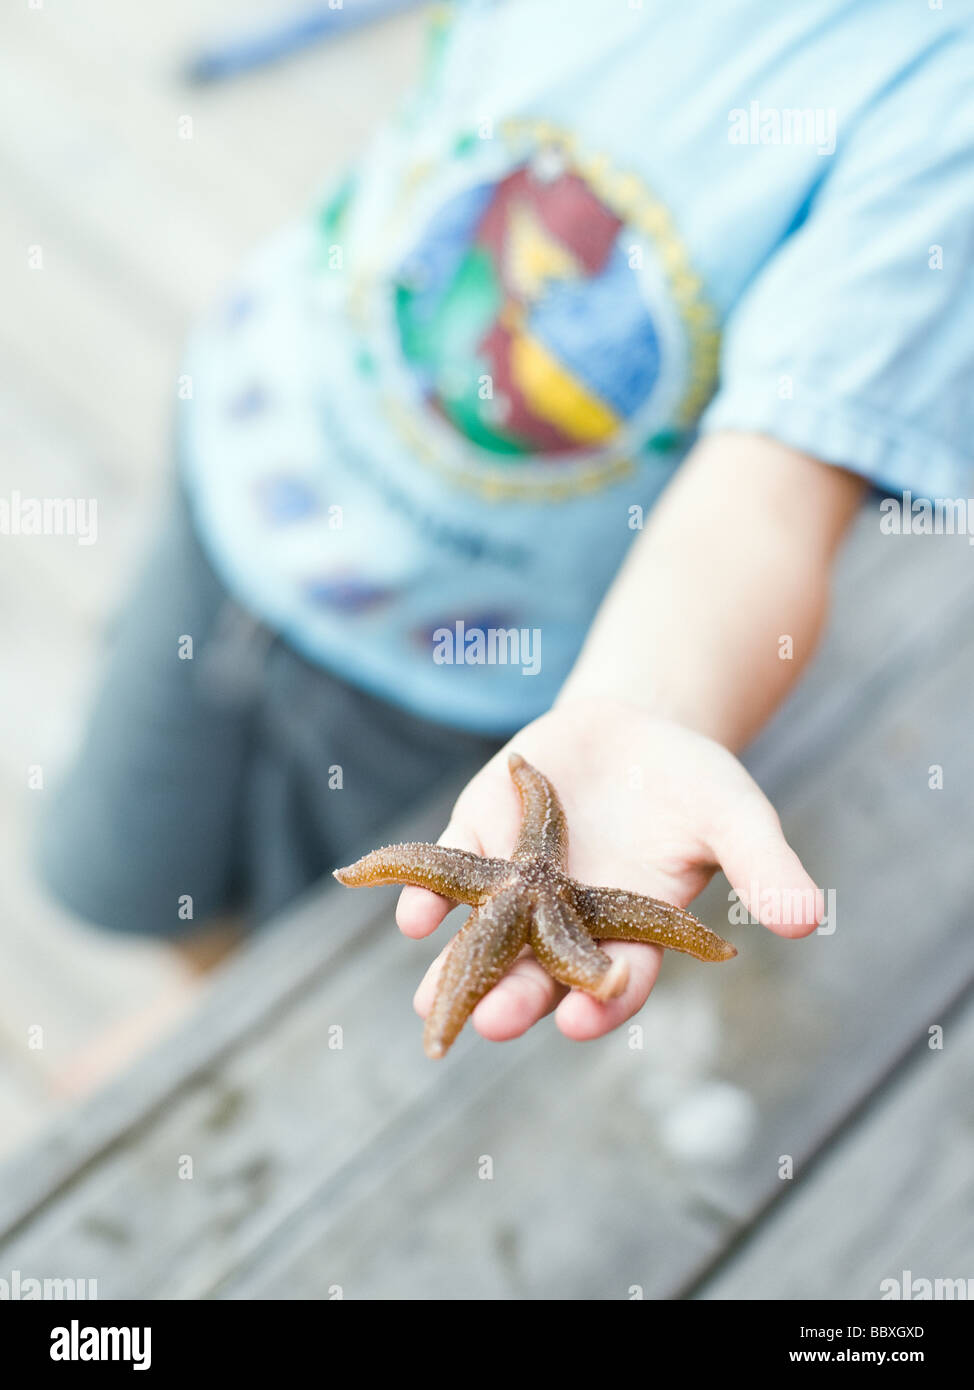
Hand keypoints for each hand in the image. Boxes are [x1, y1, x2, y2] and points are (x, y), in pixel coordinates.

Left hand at [398, 697, 821, 1044]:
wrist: (634, 727)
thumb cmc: (693, 782)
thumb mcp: (735, 814)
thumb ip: (764, 866)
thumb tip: (807, 919)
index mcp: (631, 929)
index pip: (616, 979)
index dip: (601, 1002)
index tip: (583, 1021)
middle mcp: (567, 920)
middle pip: (539, 972)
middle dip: (516, 999)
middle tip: (493, 1023)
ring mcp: (519, 882)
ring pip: (483, 936)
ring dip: (456, 969)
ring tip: (429, 1004)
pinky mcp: (481, 837)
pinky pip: (450, 872)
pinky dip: (429, 897)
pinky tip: (413, 917)